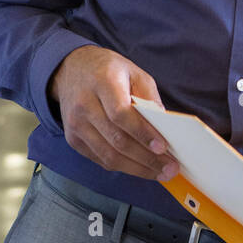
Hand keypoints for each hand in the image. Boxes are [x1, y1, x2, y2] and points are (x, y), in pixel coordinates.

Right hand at [49, 46, 178, 181]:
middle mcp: (84, 105)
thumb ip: (149, 96)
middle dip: (146, 158)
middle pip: (116, 140)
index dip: (142, 133)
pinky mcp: (73, 139)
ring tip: (160, 173)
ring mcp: (75, 125)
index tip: (162, 148)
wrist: (72, 69)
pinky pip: (100, 159)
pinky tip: (141, 168)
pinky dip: (123, 167)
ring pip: (108, 156)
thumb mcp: (134, 72)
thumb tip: (164, 125)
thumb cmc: (108, 71)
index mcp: (102, 83)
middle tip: (170, 168)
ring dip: (137, 169)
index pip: (121, 114)